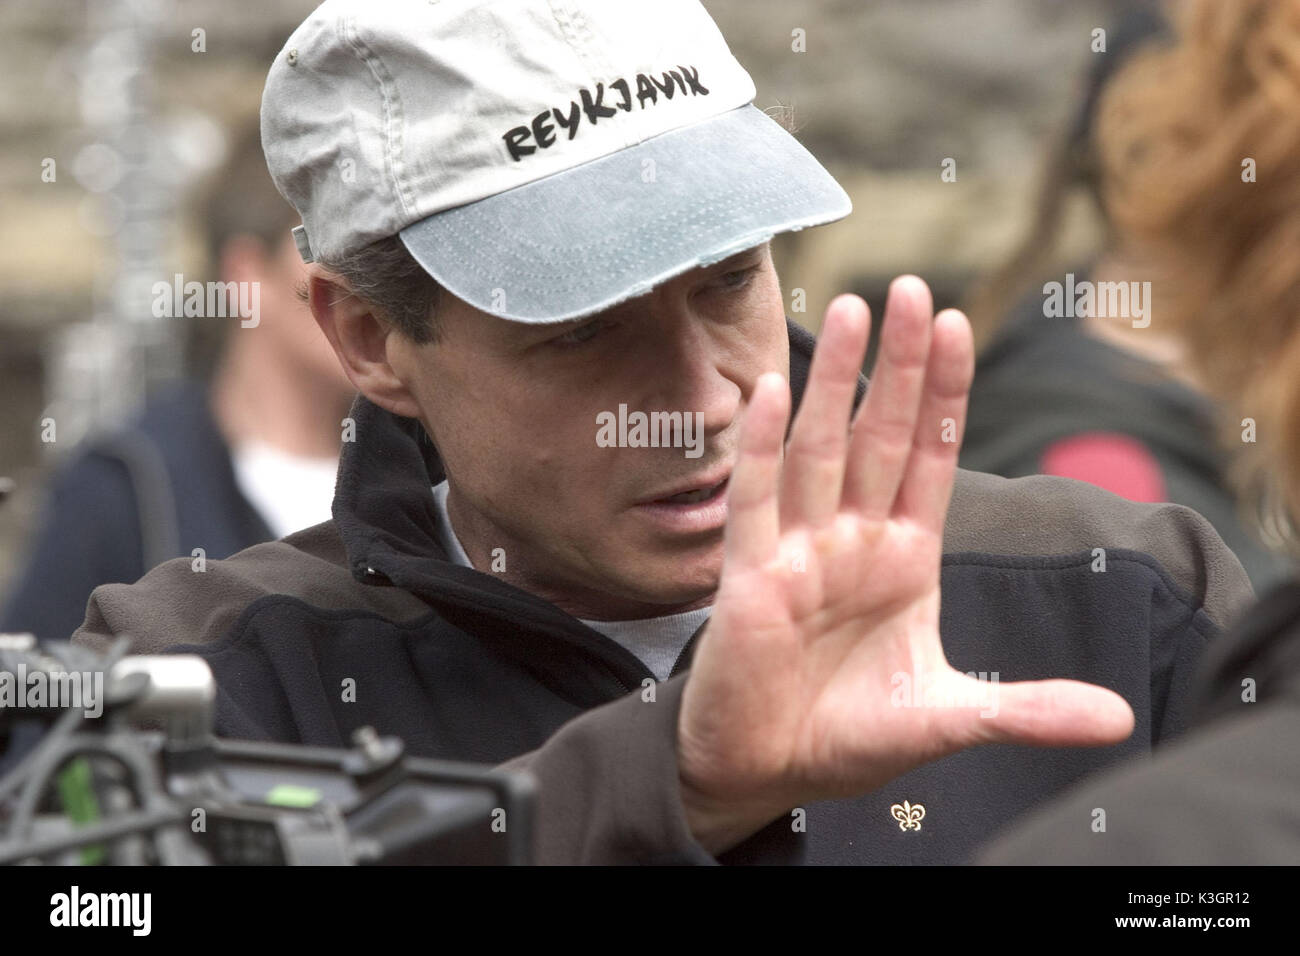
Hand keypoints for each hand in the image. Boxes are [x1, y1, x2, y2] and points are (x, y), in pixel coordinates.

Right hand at [676, 277, 1135, 852]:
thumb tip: (1119, 718)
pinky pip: (753, 500)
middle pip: (880, 435)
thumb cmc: (846, 736)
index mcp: (903, 559)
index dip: (944, 394)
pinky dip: (758, 448)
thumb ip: (1025, 709)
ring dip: (837, 384)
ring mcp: (798, 552)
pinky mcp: (747, 577)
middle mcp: (851, 541)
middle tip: (915, 288)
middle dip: (899, 364)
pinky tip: (770, 392)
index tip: (960, 327)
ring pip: (819, 450)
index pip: (930, 458)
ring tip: (858, 311)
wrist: (765, 773)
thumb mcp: (949, 718)